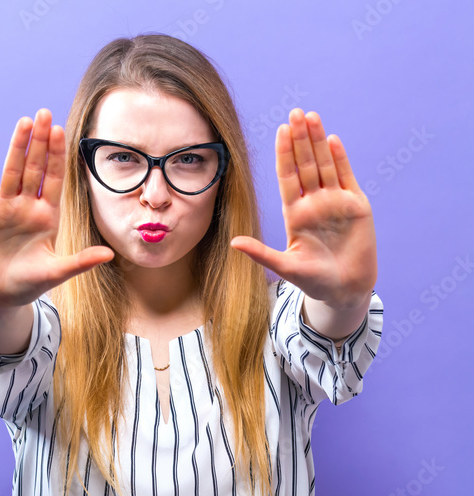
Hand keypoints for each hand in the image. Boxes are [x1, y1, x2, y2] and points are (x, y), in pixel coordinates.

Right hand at [0, 108, 113, 309]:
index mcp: (46, 216)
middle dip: (39, 142)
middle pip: (34, 168)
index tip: (61, 131)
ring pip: (11, 171)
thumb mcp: (55, 273)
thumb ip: (80, 262)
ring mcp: (2, 208)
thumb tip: (110, 254)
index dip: (56, 156)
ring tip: (24, 122)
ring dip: (17, 147)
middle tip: (44, 114)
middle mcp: (26, 207)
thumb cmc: (27, 285)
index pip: (53, 179)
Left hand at [230, 108, 376, 309]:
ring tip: (311, 116)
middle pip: (305, 164)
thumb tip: (233, 243)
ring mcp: (335, 201)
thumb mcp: (285, 267)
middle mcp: (314, 202)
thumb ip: (261, 253)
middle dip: (300, 139)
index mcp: (295, 213)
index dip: (284, 154)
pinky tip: (331, 139)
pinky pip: (346, 176)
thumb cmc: (313, 280)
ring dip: (318, 141)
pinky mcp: (356, 205)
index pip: (287, 177)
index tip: (279, 131)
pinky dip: (340, 158)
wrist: (345, 289)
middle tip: (294, 113)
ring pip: (325, 164)